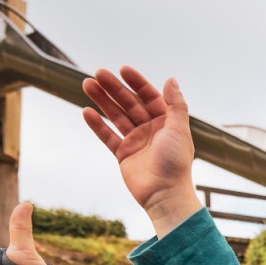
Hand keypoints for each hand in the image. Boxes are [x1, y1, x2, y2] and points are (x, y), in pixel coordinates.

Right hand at [82, 67, 202, 234]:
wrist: (165, 194)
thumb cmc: (176, 163)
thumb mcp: (179, 129)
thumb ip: (176, 104)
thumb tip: (171, 79)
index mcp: (166, 122)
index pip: (149, 96)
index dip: (136, 83)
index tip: (122, 70)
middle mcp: (151, 129)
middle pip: (129, 103)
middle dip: (114, 88)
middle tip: (98, 73)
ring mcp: (136, 141)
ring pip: (116, 116)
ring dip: (102, 101)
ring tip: (87, 85)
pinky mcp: (124, 154)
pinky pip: (108, 136)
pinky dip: (98, 125)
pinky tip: (87, 112)